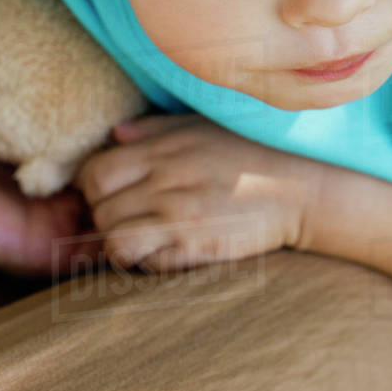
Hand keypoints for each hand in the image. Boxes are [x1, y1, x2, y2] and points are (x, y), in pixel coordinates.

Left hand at [72, 113, 314, 272]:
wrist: (298, 188)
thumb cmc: (248, 152)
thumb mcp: (201, 127)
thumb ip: (154, 129)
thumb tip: (115, 134)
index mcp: (162, 150)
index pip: (95, 173)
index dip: (93, 187)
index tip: (111, 194)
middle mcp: (166, 182)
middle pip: (101, 210)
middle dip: (105, 219)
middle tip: (128, 220)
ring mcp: (181, 217)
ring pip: (116, 242)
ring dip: (121, 246)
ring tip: (140, 242)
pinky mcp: (197, 248)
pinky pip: (149, 264)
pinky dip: (148, 263)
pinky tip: (164, 253)